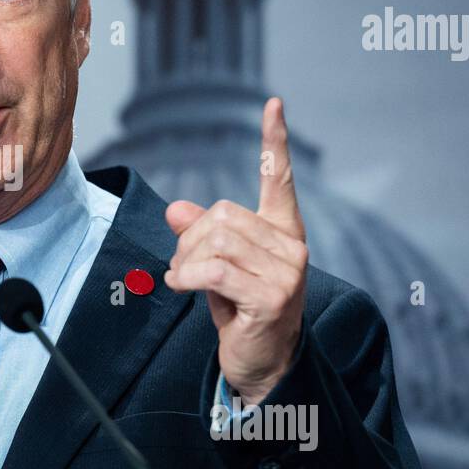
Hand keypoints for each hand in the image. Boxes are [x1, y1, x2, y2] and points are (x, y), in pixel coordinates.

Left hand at [163, 97, 308, 404]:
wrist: (262, 364)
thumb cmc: (240, 311)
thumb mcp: (217, 266)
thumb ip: (200, 235)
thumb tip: (176, 209)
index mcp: (283, 231)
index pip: (280, 179)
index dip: (275, 141)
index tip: (273, 104)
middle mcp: (292, 246)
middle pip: (222, 215)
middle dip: (189, 239)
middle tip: (183, 267)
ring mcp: (287, 272)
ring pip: (215, 241)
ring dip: (185, 261)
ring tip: (184, 280)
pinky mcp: (271, 298)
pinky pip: (214, 270)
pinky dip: (188, 277)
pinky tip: (183, 286)